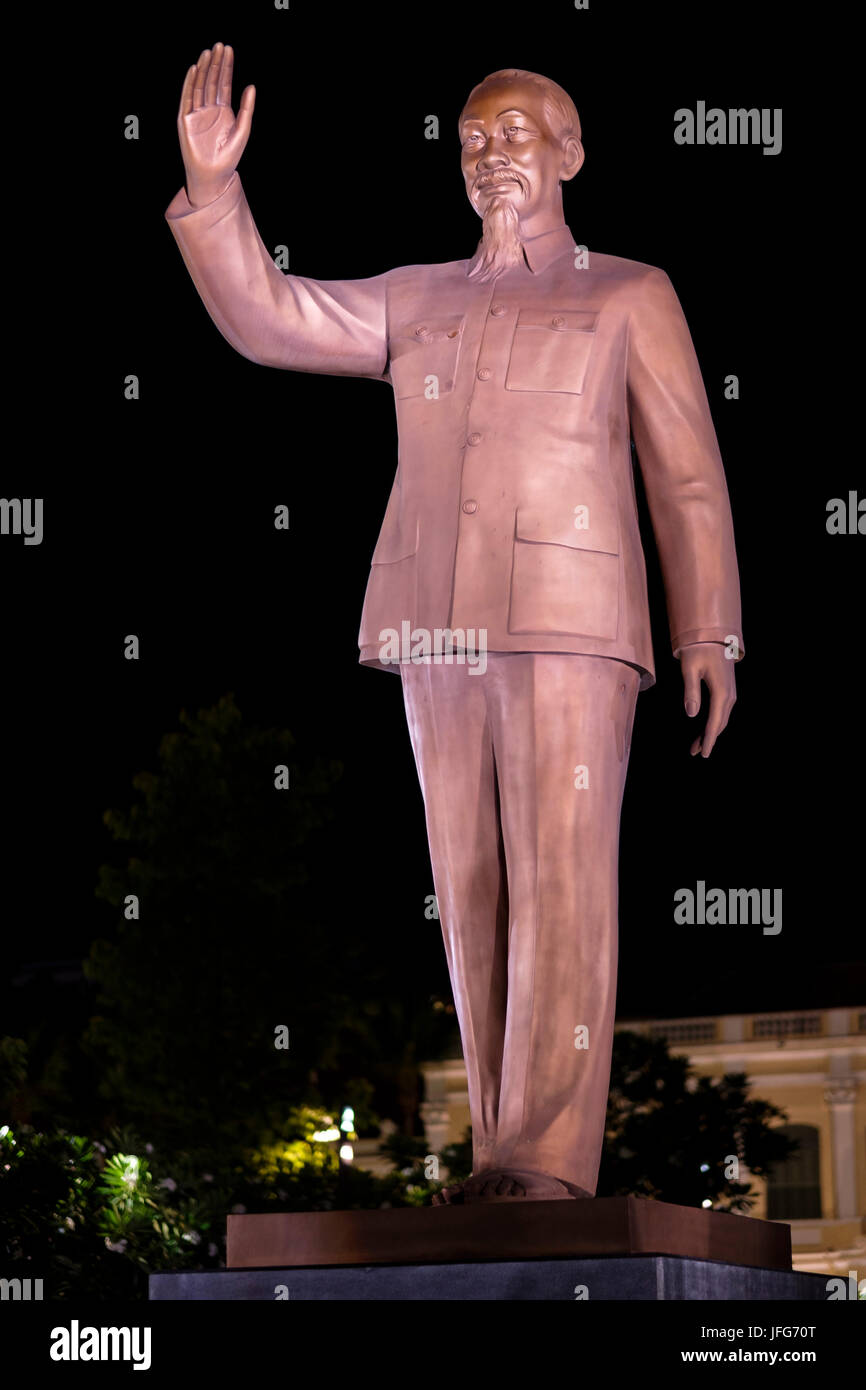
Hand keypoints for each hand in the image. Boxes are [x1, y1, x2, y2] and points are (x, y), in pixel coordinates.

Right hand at [177, 43, 254, 206]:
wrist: (213, 174)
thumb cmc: (229, 156)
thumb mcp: (243, 130)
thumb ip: (247, 109)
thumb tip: (251, 85)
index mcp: (224, 111)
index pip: (224, 83)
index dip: (226, 67)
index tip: (229, 50)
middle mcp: (209, 109)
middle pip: (212, 80)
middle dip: (215, 63)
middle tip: (219, 45)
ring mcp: (197, 113)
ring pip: (199, 86)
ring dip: (203, 69)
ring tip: (208, 52)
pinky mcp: (186, 119)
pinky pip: (187, 98)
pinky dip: (190, 84)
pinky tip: (194, 70)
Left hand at [680, 642, 736, 757]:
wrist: (712, 635)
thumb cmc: (698, 650)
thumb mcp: (689, 669)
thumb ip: (690, 691)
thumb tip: (692, 715)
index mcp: (721, 691)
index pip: (715, 722)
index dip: (709, 739)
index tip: (703, 754)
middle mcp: (729, 694)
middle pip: (720, 723)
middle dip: (708, 739)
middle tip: (695, 753)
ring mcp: (731, 692)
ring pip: (722, 718)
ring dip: (711, 732)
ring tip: (696, 745)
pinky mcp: (728, 689)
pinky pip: (722, 711)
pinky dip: (714, 722)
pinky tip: (705, 729)